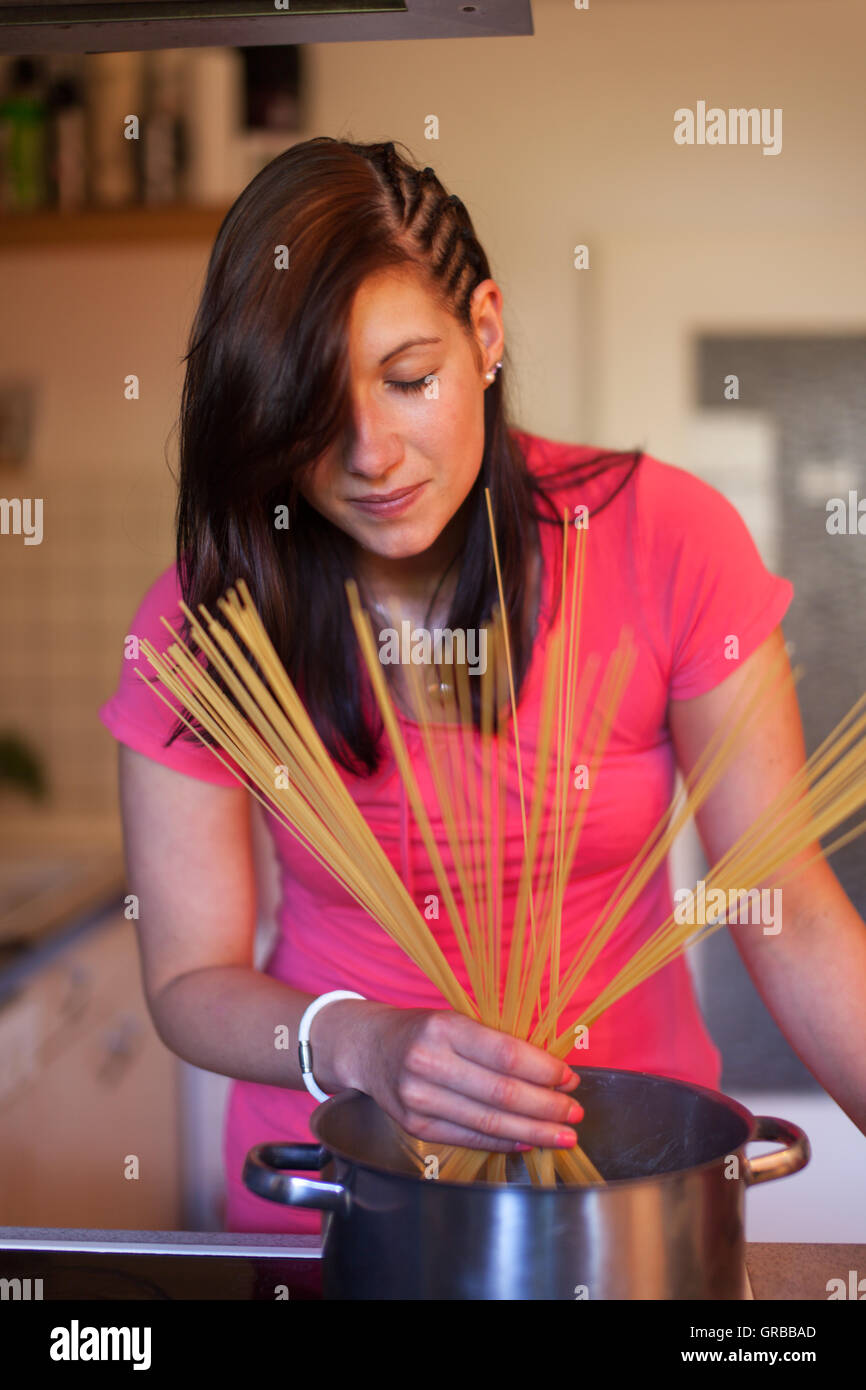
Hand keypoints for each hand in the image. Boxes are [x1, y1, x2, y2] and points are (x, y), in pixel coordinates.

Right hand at [331, 1003, 581, 1151]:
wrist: (368, 1048)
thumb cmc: (422, 1030)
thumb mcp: (455, 1020)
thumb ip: (495, 1043)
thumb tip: (551, 1072)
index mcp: (443, 1028)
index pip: (506, 1054)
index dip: (544, 1070)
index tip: (570, 1079)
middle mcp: (427, 1063)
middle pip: (502, 1093)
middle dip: (546, 1106)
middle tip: (574, 1112)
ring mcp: (419, 1099)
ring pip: (489, 1122)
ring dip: (533, 1131)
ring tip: (562, 1134)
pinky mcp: (416, 1127)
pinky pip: (470, 1138)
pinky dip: (504, 1142)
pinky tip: (528, 1141)